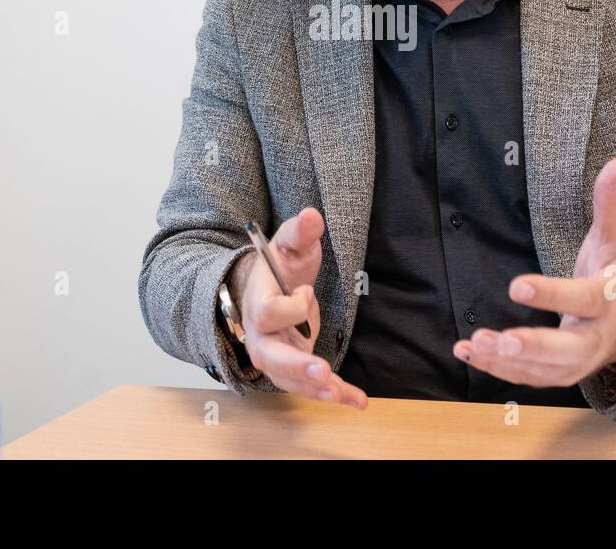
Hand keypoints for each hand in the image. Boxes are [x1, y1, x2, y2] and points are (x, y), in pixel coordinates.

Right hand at [231, 207, 367, 408]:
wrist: (272, 285)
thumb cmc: (282, 263)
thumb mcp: (291, 243)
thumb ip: (300, 231)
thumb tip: (312, 215)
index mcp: (258, 301)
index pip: (267, 313)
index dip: (289, 307)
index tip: (308, 290)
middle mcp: (261, 334)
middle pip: (271, 357)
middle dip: (297, 367)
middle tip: (323, 372)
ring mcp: (277, 353)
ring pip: (290, 379)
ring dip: (316, 388)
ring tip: (341, 393)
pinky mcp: (294, 367)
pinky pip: (310, 386)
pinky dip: (336, 394)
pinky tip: (357, 401)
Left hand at [451, 157, 615, 386]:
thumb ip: (609, 202)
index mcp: (609, 299)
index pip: (583, 299)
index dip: (551, 294)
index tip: (515, 285)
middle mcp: (596, 336)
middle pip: (567, 349)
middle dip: (532, 347)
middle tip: (498, 340)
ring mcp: (578, 361)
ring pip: (544, 370)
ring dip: (507, 362)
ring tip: (474, 344)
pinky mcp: (559, 373)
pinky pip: (528, 378)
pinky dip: (497, 370)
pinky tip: (467, 352)